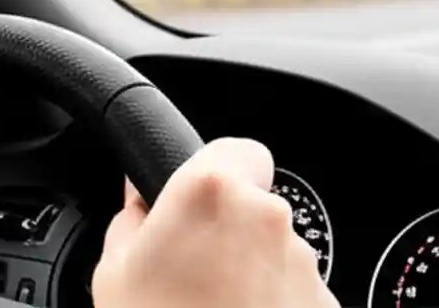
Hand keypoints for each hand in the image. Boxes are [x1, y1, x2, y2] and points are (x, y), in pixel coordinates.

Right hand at [93, 138, 339, 307]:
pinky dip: (271, 303)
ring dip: (251, 268)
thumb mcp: (114, 272)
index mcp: (212, 193)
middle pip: (256, 203)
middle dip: (229, 227)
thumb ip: (133, 216)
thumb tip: (141, 195)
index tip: (194, 198)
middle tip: (192, 264)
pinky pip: (293, 290)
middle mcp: (268, 220)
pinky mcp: (324, 305)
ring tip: (209, 307)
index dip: (215, 171)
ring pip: (276, 249)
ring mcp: (303, 266)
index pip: (236, 147)